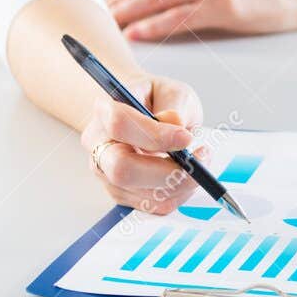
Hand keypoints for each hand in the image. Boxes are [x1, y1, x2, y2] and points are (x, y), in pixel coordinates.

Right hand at [78, 72, 205, 212]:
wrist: (142, 117)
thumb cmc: (156, 102)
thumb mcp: (172, 92)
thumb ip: (175, 105)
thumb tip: (175, 124)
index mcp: (105, 111)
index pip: (120, 124)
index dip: (155, 135)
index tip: (186, 138)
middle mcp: (100, 145)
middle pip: (121, 168)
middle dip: (167, 171)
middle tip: (197, 162)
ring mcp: (107, 173)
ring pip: (140, 192)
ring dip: (179, 184)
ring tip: (197, 165)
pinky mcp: (122, 193)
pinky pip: (153, 205)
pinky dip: (178, 195)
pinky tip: (186, 177)